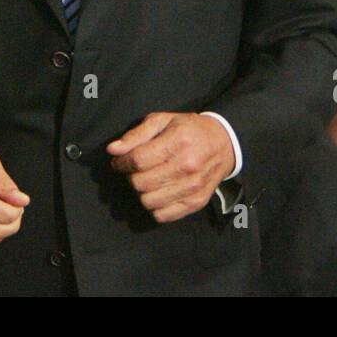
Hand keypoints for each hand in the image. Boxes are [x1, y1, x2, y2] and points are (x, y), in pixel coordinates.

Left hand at [107, 112, 234, 223]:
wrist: (223, 143)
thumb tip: (113, 150)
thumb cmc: (189, 130)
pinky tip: (159, 192)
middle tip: (136, 170)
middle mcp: (187, 166)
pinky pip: (163, 215)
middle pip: (140, 183)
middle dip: (131, 176)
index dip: (121, 163)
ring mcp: (193, 187)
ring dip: (142, 192)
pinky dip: (155, 207)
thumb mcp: (162, 121)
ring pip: (148, 201)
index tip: (119, 162)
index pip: (137, 160)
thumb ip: (136, 135)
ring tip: (148, 180)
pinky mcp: (196, 202)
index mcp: (177, 142)